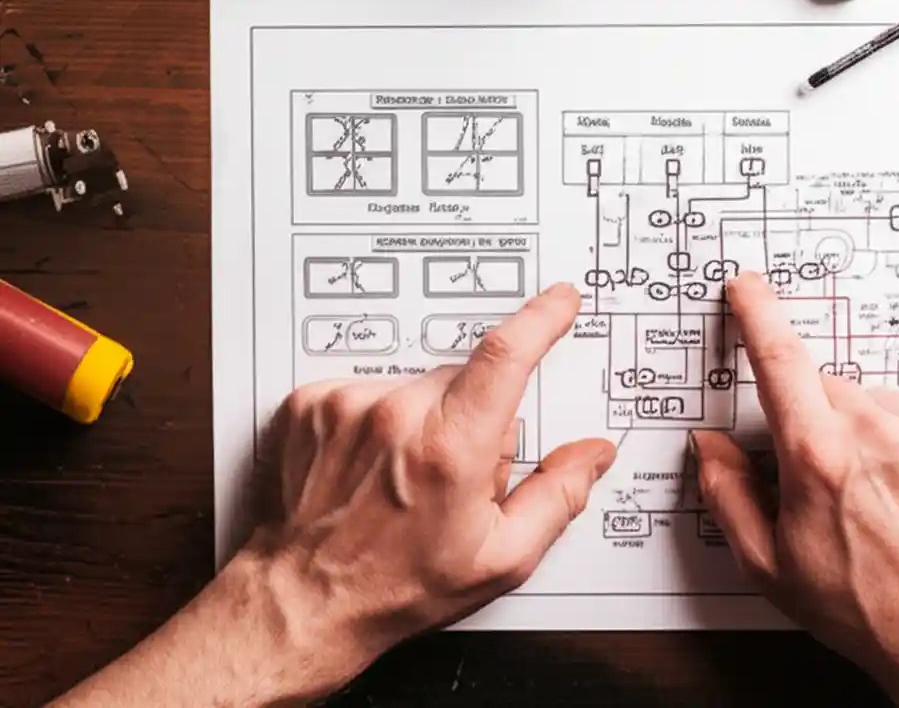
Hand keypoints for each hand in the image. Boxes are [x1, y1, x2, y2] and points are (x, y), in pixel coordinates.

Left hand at [245, 283, 615, 692]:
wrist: (305, 600)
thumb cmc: (398, 585)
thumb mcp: (501, 557)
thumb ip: (558, 496)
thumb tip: (591, 454)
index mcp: (450, 450)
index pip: (506, 357)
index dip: (540, 320)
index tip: (559, 300)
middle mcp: (396, 416)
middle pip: (462, 380)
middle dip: (472, 416)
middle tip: (454, 474)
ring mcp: (347, 405)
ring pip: (414, 385)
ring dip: (421, 418)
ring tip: (403, 476)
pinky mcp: (311, 403)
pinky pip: (368, 390)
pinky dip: (378, 420)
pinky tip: (370, 466)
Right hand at [692, 273, 898, 705]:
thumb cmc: (866, 607)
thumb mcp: (769, 564)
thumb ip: (727, 493)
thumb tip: (711, 447)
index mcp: (819, 458)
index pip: (778, 360)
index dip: (757, 315)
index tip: (748, 290)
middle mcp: (878, 433)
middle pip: (828, 388)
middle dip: (817, 420)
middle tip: (827, 478)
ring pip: (877, 402)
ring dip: (869, 432)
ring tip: (880, 493)